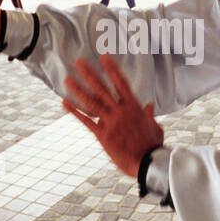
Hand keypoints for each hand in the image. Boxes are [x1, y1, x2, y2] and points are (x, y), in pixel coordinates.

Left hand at [62, 55, 163, 178]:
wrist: (148, 163)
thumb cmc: (153, 146)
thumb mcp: (155, 127)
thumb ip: (149, 115)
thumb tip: (149, 105)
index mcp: (133, 107)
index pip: (121, 83)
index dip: (112, 69)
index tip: (104, 57)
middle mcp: (120, 112)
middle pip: (103, 88)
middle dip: (90, 74)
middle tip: (78, 62)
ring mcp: (110, 123)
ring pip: (92, 102)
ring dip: (78, 89)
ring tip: (67, 79)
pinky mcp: (102, 135)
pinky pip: (86, 121)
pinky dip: (75, 111)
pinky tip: (65, 102)